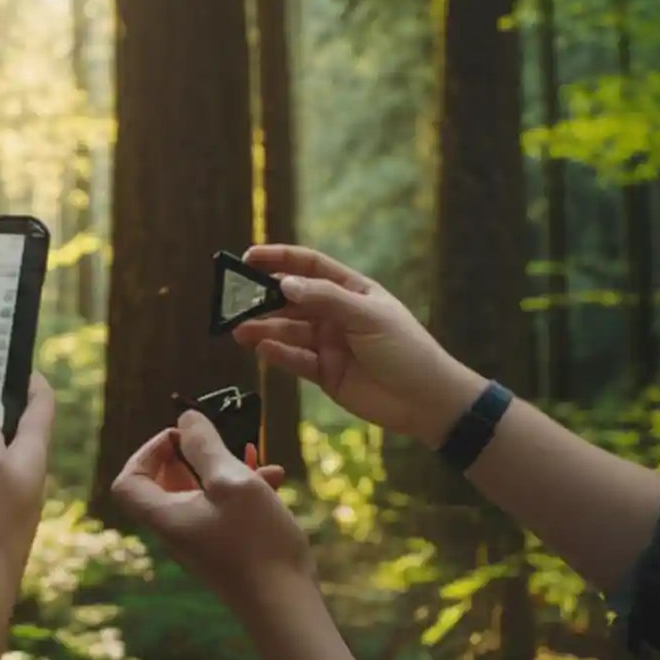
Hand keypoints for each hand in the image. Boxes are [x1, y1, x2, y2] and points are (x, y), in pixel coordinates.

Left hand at [110, 410, 308, 610]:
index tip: (181, 437)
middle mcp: (177, 529)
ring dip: (225, 468)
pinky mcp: (226, 547)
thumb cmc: (256, 542)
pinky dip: (242, 490)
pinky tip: (274, 479)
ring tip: (257, 455)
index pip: (128, 481)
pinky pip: (223, 509)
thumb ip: (205, 447)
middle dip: (194, 454)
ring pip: (201, 493)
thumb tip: (186, 418)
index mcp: (165, 515)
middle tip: (218, 440)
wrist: (286, 605)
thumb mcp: (232, 482)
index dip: (147, 452)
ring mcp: (202, 540)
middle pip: (164, 483)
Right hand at [233, 245, 486, 447]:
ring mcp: (328, 343)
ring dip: (263, 329)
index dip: (279, 259)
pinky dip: (277, 354)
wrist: (426, 401)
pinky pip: (294, 359)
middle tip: (234, 302)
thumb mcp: (367, 316)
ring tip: (239, 331)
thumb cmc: (406, 350)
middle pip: (291, 300)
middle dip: (263, 299)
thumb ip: (325, 299)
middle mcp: (336, 314)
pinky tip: (261, 349)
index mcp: (351, 290)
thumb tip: (286, 284)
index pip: (308, 266)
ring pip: (288, 331)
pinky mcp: (324, 372)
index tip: (248, 258)